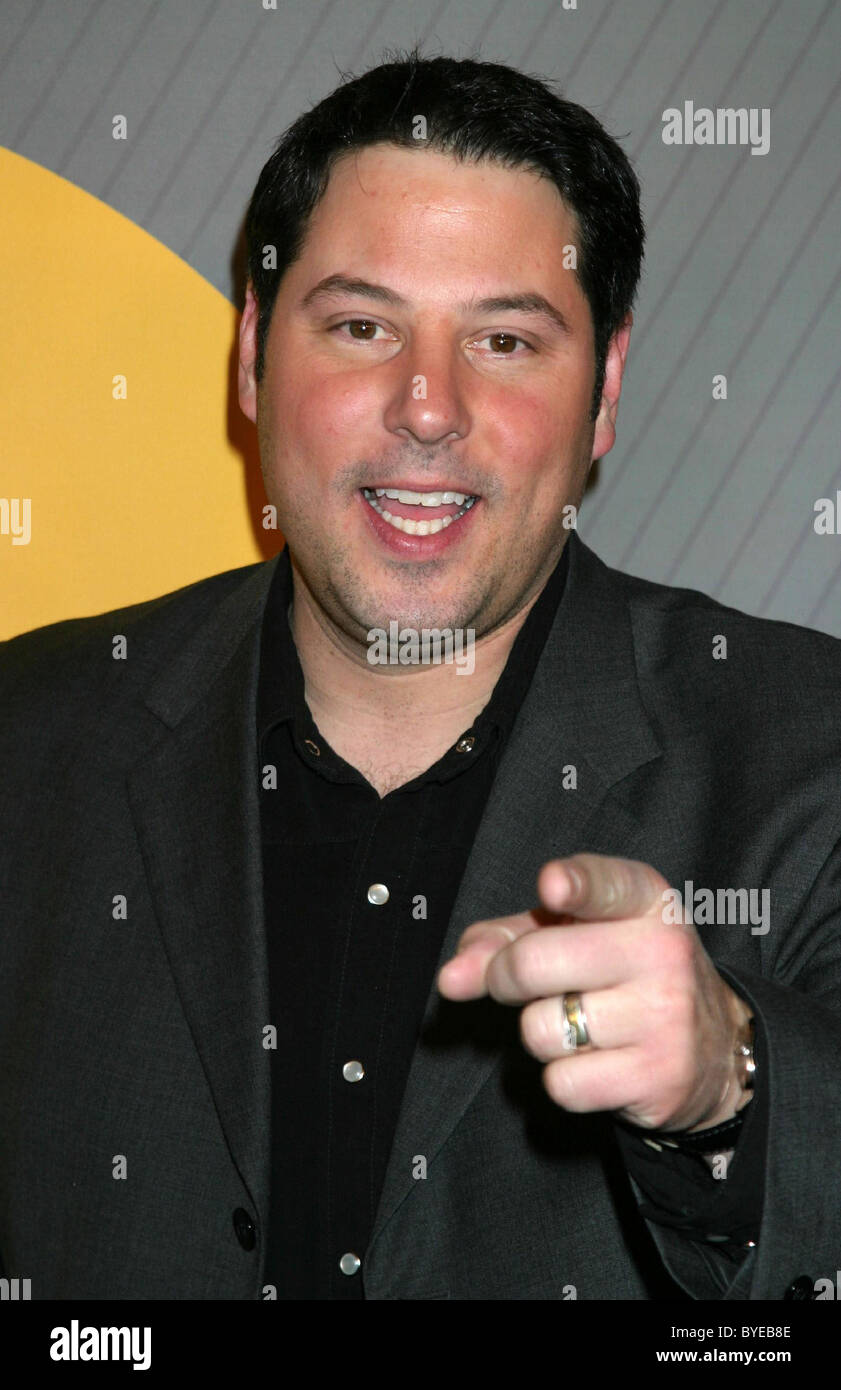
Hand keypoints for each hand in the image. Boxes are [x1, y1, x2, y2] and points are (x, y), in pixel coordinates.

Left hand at [437, 853, 753, 1131]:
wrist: (714, 1049)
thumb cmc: (621, 974)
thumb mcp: (573, 935)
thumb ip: (505, 938)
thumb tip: (451, 978)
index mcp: (645, 900)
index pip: (606, 885)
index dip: (574, 885)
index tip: (552, 886)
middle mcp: (662, 951)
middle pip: (533, 964)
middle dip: (504, 979)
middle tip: (524, 984)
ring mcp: (665, 1017)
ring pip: (540, 1029)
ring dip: (539, 1033)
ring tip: (579, 1023)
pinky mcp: (658, 1077)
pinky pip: (562, 1083)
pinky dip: (564, 1079)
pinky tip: (599, 1062)